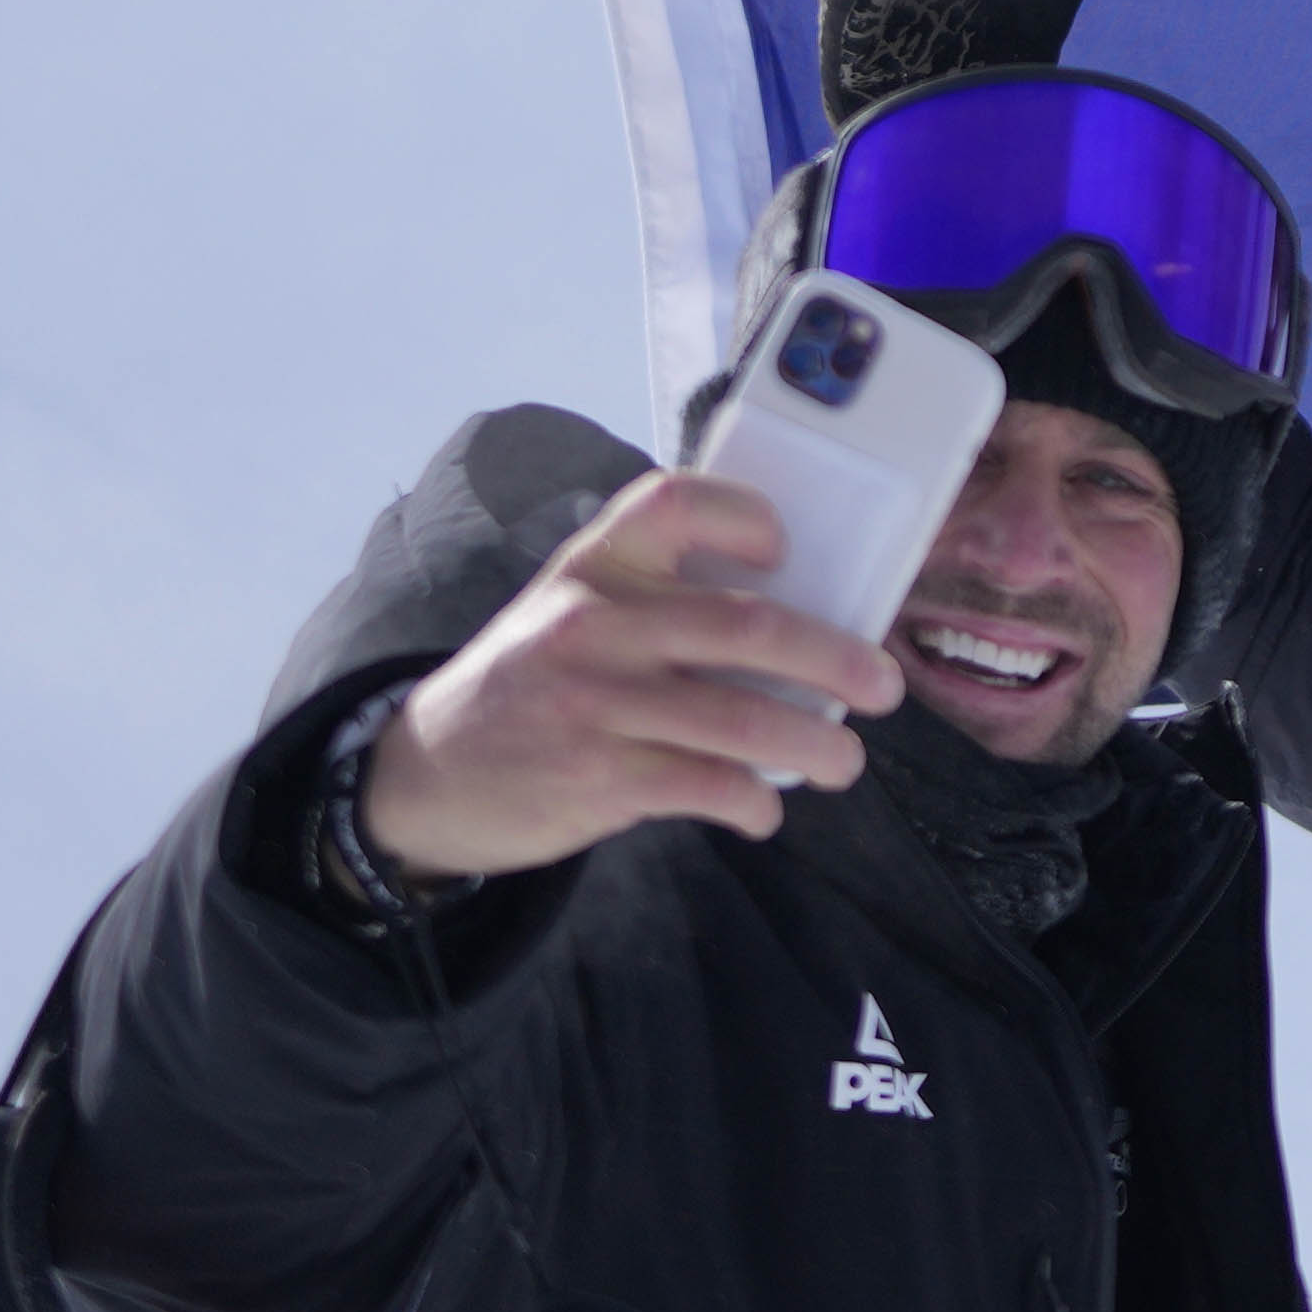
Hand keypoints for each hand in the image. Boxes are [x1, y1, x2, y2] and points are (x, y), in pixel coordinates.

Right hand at [359, 474, 907, 876]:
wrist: (428, 775)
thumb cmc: (531, 686)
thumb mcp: (569, 613)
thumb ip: (655, 602)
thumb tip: (796, 629)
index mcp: (594, 567)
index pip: (672, 502)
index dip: (744, 516)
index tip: (786, 550)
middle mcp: (593, 625)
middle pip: (746, 626)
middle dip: (836, 660)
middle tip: (883, 687)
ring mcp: (595, 704)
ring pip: (741, 719)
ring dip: (817, 744)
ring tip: (846, 761)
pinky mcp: (598, 778)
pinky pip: (708, 786)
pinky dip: (754, 802)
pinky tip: (764, 809)